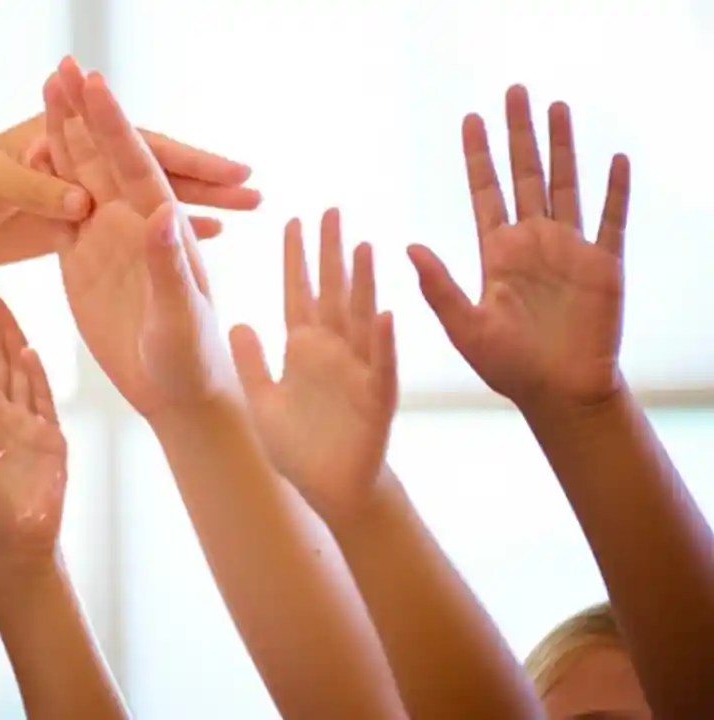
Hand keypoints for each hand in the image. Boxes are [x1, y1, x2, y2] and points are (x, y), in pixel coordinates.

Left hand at [0, 63, 261, 270]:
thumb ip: (35, 189)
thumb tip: (84, 199)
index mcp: (67, 144)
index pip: (141, 149)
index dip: (191, 161)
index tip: (237, 171)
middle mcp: (79, 167)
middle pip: (155, 170)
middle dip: (205, 180)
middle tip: (256, 193)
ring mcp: (76, 199)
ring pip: (144, 199)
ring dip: (190, 205)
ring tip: (239, 215)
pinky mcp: (65, 230)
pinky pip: (122, 228)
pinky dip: (154, 232)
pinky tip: (185, 242)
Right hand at [41, 58, 237, 419]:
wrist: (175, 394)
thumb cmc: (192, 359)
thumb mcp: (181, 315)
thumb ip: (171, 267)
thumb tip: (164, 213)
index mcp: (161, 229)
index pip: (138, 163)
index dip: (114, 124)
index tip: (95, 84)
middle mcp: (134, 223)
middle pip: (105, 156)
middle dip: (85, 113)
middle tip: (63, 66)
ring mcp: (107, 239)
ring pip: (82, 176)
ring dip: (65, 135)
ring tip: (47, 90)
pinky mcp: (83, 262)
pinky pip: (63, 214)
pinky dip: (51, 181)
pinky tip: (35, 152)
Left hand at [230, 210, 397, 523]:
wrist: (330, 490)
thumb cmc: (299, 447)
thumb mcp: (262, 399)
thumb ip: (252, 362)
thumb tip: (236, 322)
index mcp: (303, 349)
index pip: (297, 293)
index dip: (295, 259)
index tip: (292, 220)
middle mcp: (332, 352)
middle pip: (331, 293)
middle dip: (330, 253)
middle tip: (332, 209)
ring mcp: (357, 372)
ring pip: (359, 319)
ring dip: (362, 284)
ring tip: (363, 245)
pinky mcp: (376, 399)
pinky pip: (381, 366)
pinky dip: (382, 342)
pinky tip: (382, 313)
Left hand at [408, 85, 630, 410]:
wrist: (557, 393)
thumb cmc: (507, 367)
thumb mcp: (463, 328)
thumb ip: (438, 287)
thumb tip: (407, 246)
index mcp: (496, 253)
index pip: (484, 192)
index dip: (479, 156)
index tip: (469, 119)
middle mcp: (531, 243)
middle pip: (524, 175)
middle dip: (518, 134)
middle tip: (513, 91)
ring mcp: (568, 250)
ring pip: (564, 185)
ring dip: (563, 147)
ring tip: (557, 107)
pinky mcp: (602, 265)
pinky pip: (610, 220)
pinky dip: (614, 191)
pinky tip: (615, 160)